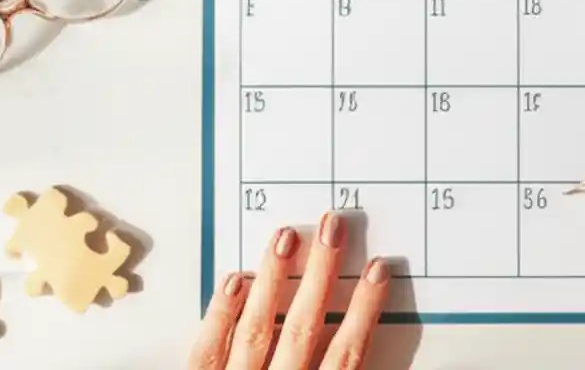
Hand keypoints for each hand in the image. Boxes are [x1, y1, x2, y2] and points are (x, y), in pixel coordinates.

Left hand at [189, 212, 387, 369]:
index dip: (363, 310)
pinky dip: (222, 314)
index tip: (377, 271)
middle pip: (302, 328)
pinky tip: (236, 279)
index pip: (345, 355)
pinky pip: (207, 350)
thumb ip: (338, 368)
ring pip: (258, 328)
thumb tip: (356, 340)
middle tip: (332, 229)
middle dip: (320, 274)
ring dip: (274, 279)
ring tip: (286, 236)